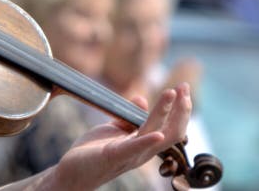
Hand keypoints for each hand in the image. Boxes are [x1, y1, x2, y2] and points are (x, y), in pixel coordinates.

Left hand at [39, 83, 191, 190]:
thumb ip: (130, 116)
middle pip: (172, 132)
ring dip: (165, 112)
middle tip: (184, 87)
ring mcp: (130, 155)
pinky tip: (156, 135)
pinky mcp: (113, 156)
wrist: (73, 172)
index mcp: (145, 144)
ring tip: (171, 92)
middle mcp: (143, 152)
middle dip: (181, 109)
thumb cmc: (94, 151)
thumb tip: (142, 98)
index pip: (171, 126)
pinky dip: (146, 142)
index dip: (179, 108)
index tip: (183, 87)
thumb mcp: (115, 129)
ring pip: (156, 134)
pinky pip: (133, 149)